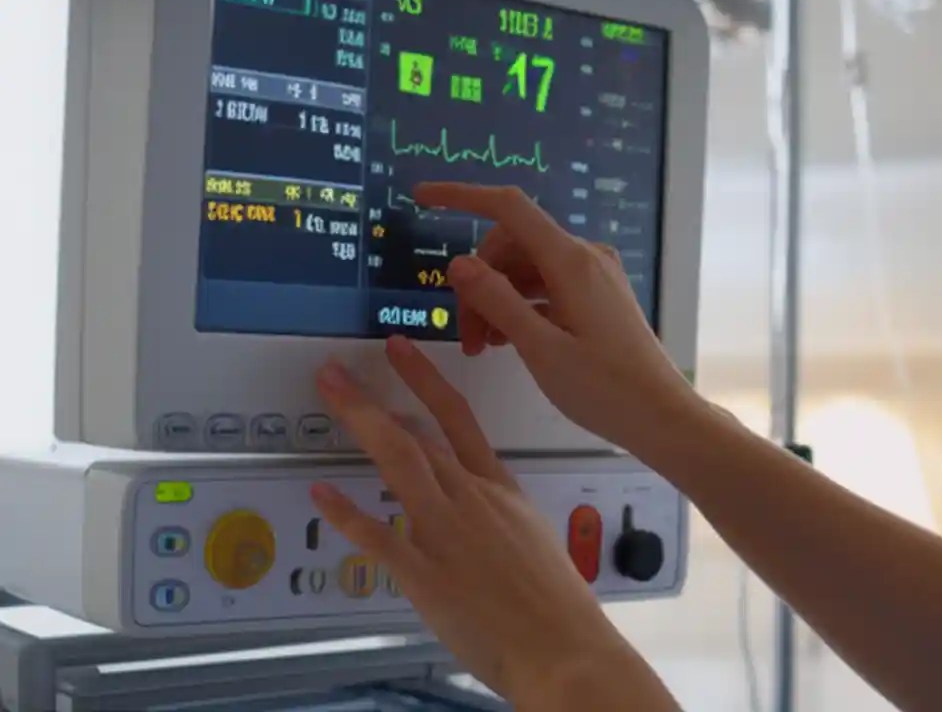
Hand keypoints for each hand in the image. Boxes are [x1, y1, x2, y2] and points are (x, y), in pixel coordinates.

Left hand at [310, 340, 670, 707]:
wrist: (563, 645)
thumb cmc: (557, 602)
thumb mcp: (534, 538)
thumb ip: (500, 515)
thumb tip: (479, 509)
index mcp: (501, 489)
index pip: (458, 419)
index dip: (424, 381)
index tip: (399, 352)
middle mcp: (471, 499)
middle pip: (416, 435)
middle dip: (373, 399)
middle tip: (335, 372)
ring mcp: (446, 532)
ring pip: (399, 463)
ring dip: (361, 424)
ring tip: (330, 396)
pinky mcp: (425, 573)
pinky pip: (378, 535)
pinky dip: (346, 512)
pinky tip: (322, 493)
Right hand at [413, 183, 708, 455]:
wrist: (661, 416)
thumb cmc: (605, 388)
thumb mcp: (540, 348)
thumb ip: (497, 301)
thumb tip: (459, 263)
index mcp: (570, 261)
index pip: (508, 207)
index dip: (461, 196)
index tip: (421, 197)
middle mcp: (585, 256)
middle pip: (512, 244)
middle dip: (478, 279)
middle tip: (464, 337)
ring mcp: (595, 275)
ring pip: (527, 268)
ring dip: (496, 298)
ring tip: (481, 348)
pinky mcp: (599, 296)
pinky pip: (548, 285)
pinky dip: (520, 305)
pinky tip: (506, 341)